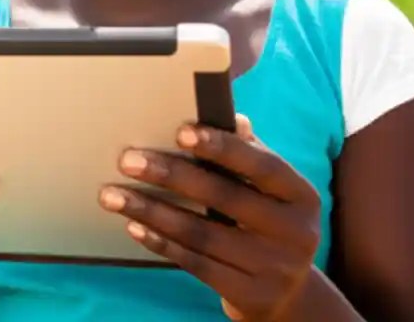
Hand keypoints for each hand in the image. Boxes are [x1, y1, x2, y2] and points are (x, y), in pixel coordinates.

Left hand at [99, 115, 321, 320]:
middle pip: (225, 197)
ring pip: (202, 234)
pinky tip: (134, 225)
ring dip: (152, 211)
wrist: (289, 294)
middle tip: (128, 160)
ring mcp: (274, 268)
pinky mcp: (250, 295)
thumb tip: (234, 119)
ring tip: (112, 195)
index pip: (263, 165)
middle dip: (172, 175)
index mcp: (301, 196)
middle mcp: (294, 233)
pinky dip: (161, 243)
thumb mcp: (271, 192)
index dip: (223, 148)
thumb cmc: (267, 222)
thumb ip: (250, 155)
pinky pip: (195, 264)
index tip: (181, 132)